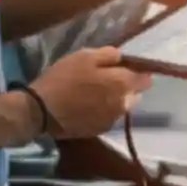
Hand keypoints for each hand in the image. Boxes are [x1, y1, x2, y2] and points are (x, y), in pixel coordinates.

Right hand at [28, 47, 151, 138]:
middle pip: (135, 94)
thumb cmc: (64, 79)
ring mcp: (112, 120)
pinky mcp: (100, 131)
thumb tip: (122, 57)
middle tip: (108, 79)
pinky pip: (109, 117)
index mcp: (122, 84)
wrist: (41, 111)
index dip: (138, 72)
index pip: (145, 79)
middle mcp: (123, 105)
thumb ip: (109, 55)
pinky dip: (104, 111)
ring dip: (116, 99)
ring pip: (122, 106)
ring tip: (96, 93)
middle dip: (127, 86)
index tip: (127, 67)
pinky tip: (88, 106)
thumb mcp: (84, 56)